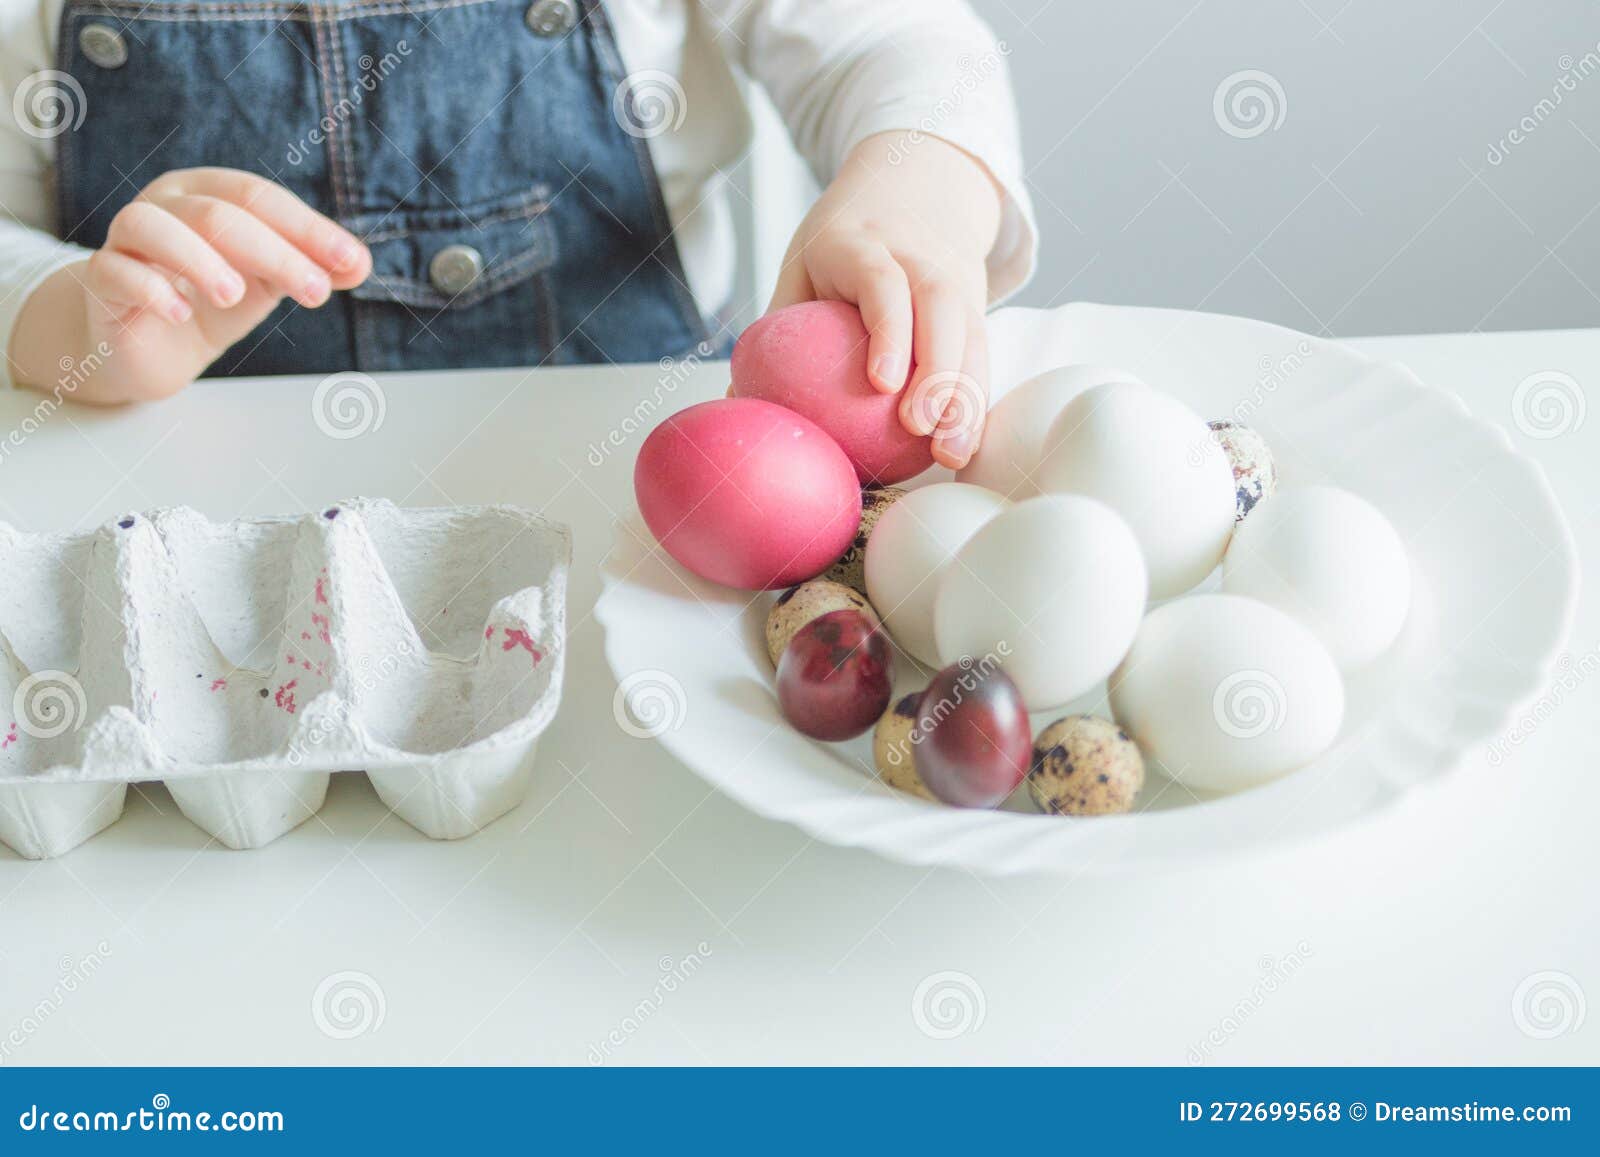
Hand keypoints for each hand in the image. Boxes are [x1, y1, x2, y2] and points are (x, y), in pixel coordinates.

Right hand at [8, 168, 369, 402]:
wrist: (150, 346)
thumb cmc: (210, 300)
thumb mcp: (270, 284)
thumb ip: (313, 269)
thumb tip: (360, 264)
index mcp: (210, 194)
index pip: (261, 198)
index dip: (308, 228)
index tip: (350, 262)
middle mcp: (165, 206)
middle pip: (217, 213)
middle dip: (274, 252)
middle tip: (315, 292)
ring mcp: (127, 241)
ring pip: (152, 226)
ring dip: (198, 258)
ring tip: (235, 296)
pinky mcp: (101, 282)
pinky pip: (114, 271)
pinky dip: (148, 287)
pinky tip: (180, 311)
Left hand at [768, 132, 1002, 468]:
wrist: (916, 187)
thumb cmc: (842, 242)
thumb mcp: (804, 265)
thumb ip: (778, 323)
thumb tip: (738, 398)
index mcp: (864, 242)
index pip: (884, 283)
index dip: (888, 331)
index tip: (881, 384)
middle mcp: (919, 256)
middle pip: (940, 308)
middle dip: (937, 371)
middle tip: (918, 427)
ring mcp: (956, 277)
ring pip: (971, 334)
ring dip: (967, 397)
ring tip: (951, 454)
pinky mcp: (978, 303)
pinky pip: (982, 352)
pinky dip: (976, 400)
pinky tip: (963, 445)